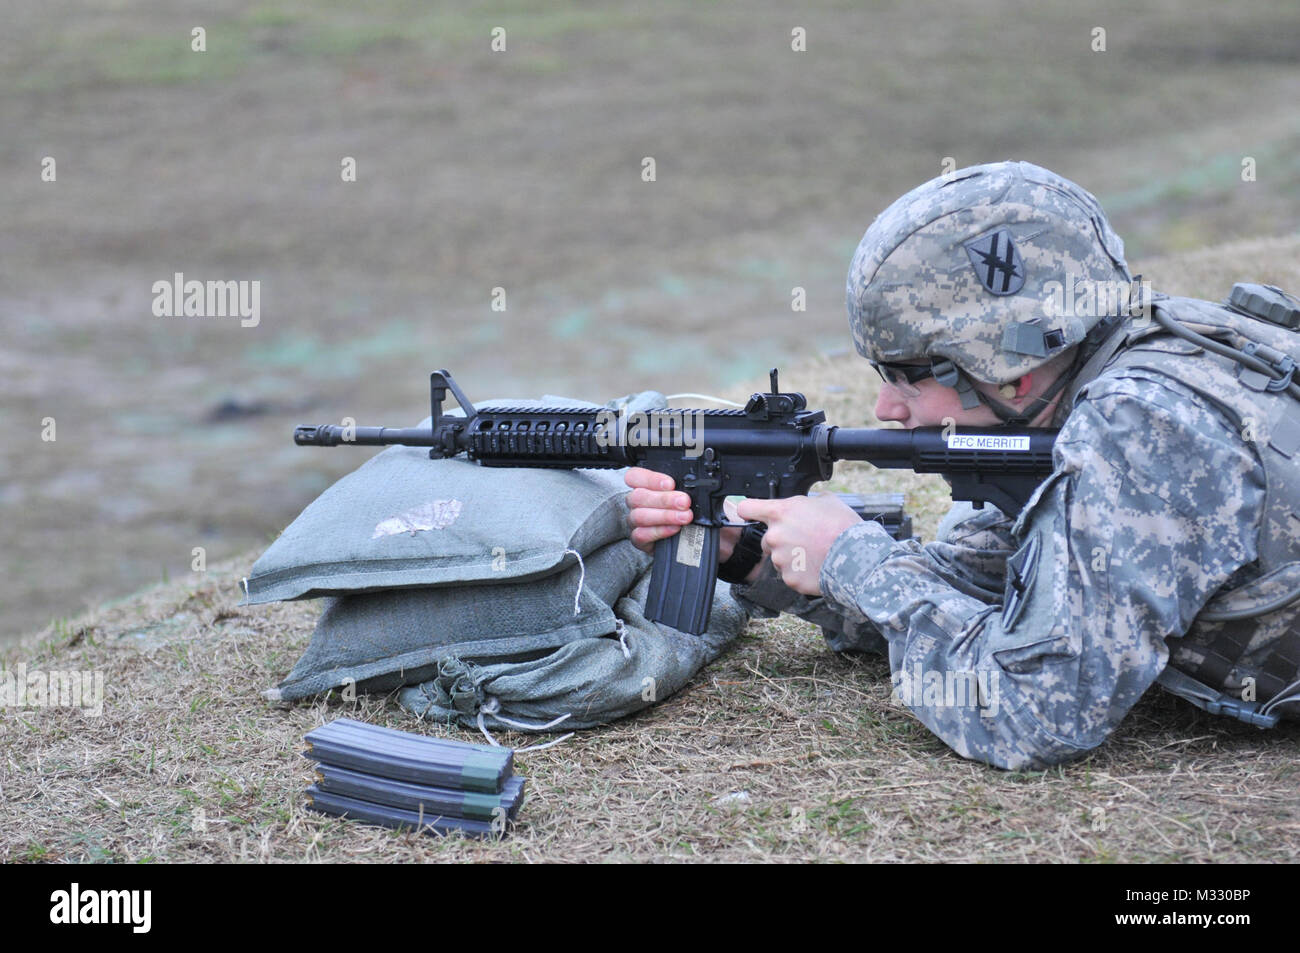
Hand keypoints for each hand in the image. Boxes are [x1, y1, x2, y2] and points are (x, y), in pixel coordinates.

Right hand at [624, 467, 741, 558]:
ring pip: (639, 516)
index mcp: (646, 485)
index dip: (650, 479)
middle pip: (638, 496)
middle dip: (664, 499)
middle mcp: (638, 503)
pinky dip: (659, 531)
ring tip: (685, 517)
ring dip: (664, 515)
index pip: (635, 476)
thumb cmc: (695, 512)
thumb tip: (703, 485)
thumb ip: (692, 488)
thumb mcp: (696, 495)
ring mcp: (637, 522)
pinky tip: (675, 529)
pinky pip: (641, 535)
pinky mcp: (640, 540)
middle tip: (684, 502)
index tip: (671, 483)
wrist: (704, 536)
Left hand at [734, 495, 862, 595]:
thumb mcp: (826, 501)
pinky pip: (790, 574)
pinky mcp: (789, 578)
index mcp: (780, 513)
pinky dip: (801, 572)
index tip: (749, 513)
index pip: (747, 508)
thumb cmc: (844, 526)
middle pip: (767, 538)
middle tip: (805, 540)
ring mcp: (780, 560)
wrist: (858, 557)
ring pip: (779, 558)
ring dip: (792, 557)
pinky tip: (817, 567)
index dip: (748, 510)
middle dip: (782, 539)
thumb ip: (806, 503)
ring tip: (816, 554)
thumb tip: (805, 505)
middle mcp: (774, 536)